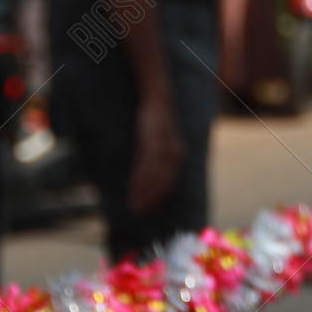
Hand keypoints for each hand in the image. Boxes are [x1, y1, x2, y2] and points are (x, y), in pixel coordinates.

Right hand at [128, 98, 183, 215]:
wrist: (159, 99)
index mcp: (177, 156)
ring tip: (134, 203)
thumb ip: (156, 162)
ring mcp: (164, 145)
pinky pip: (148, 161)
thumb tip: (145, 182)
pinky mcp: (153, 137)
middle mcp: (174, 153)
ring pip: (155, 174)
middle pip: (164, 182)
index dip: (158, 198)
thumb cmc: (157, 124)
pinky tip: (133, 185)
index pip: (170, 183)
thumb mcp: (160, 143)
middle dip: (151, 199)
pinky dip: (141, 174)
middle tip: (138, 212)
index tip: (147, 211)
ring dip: (145, 191)